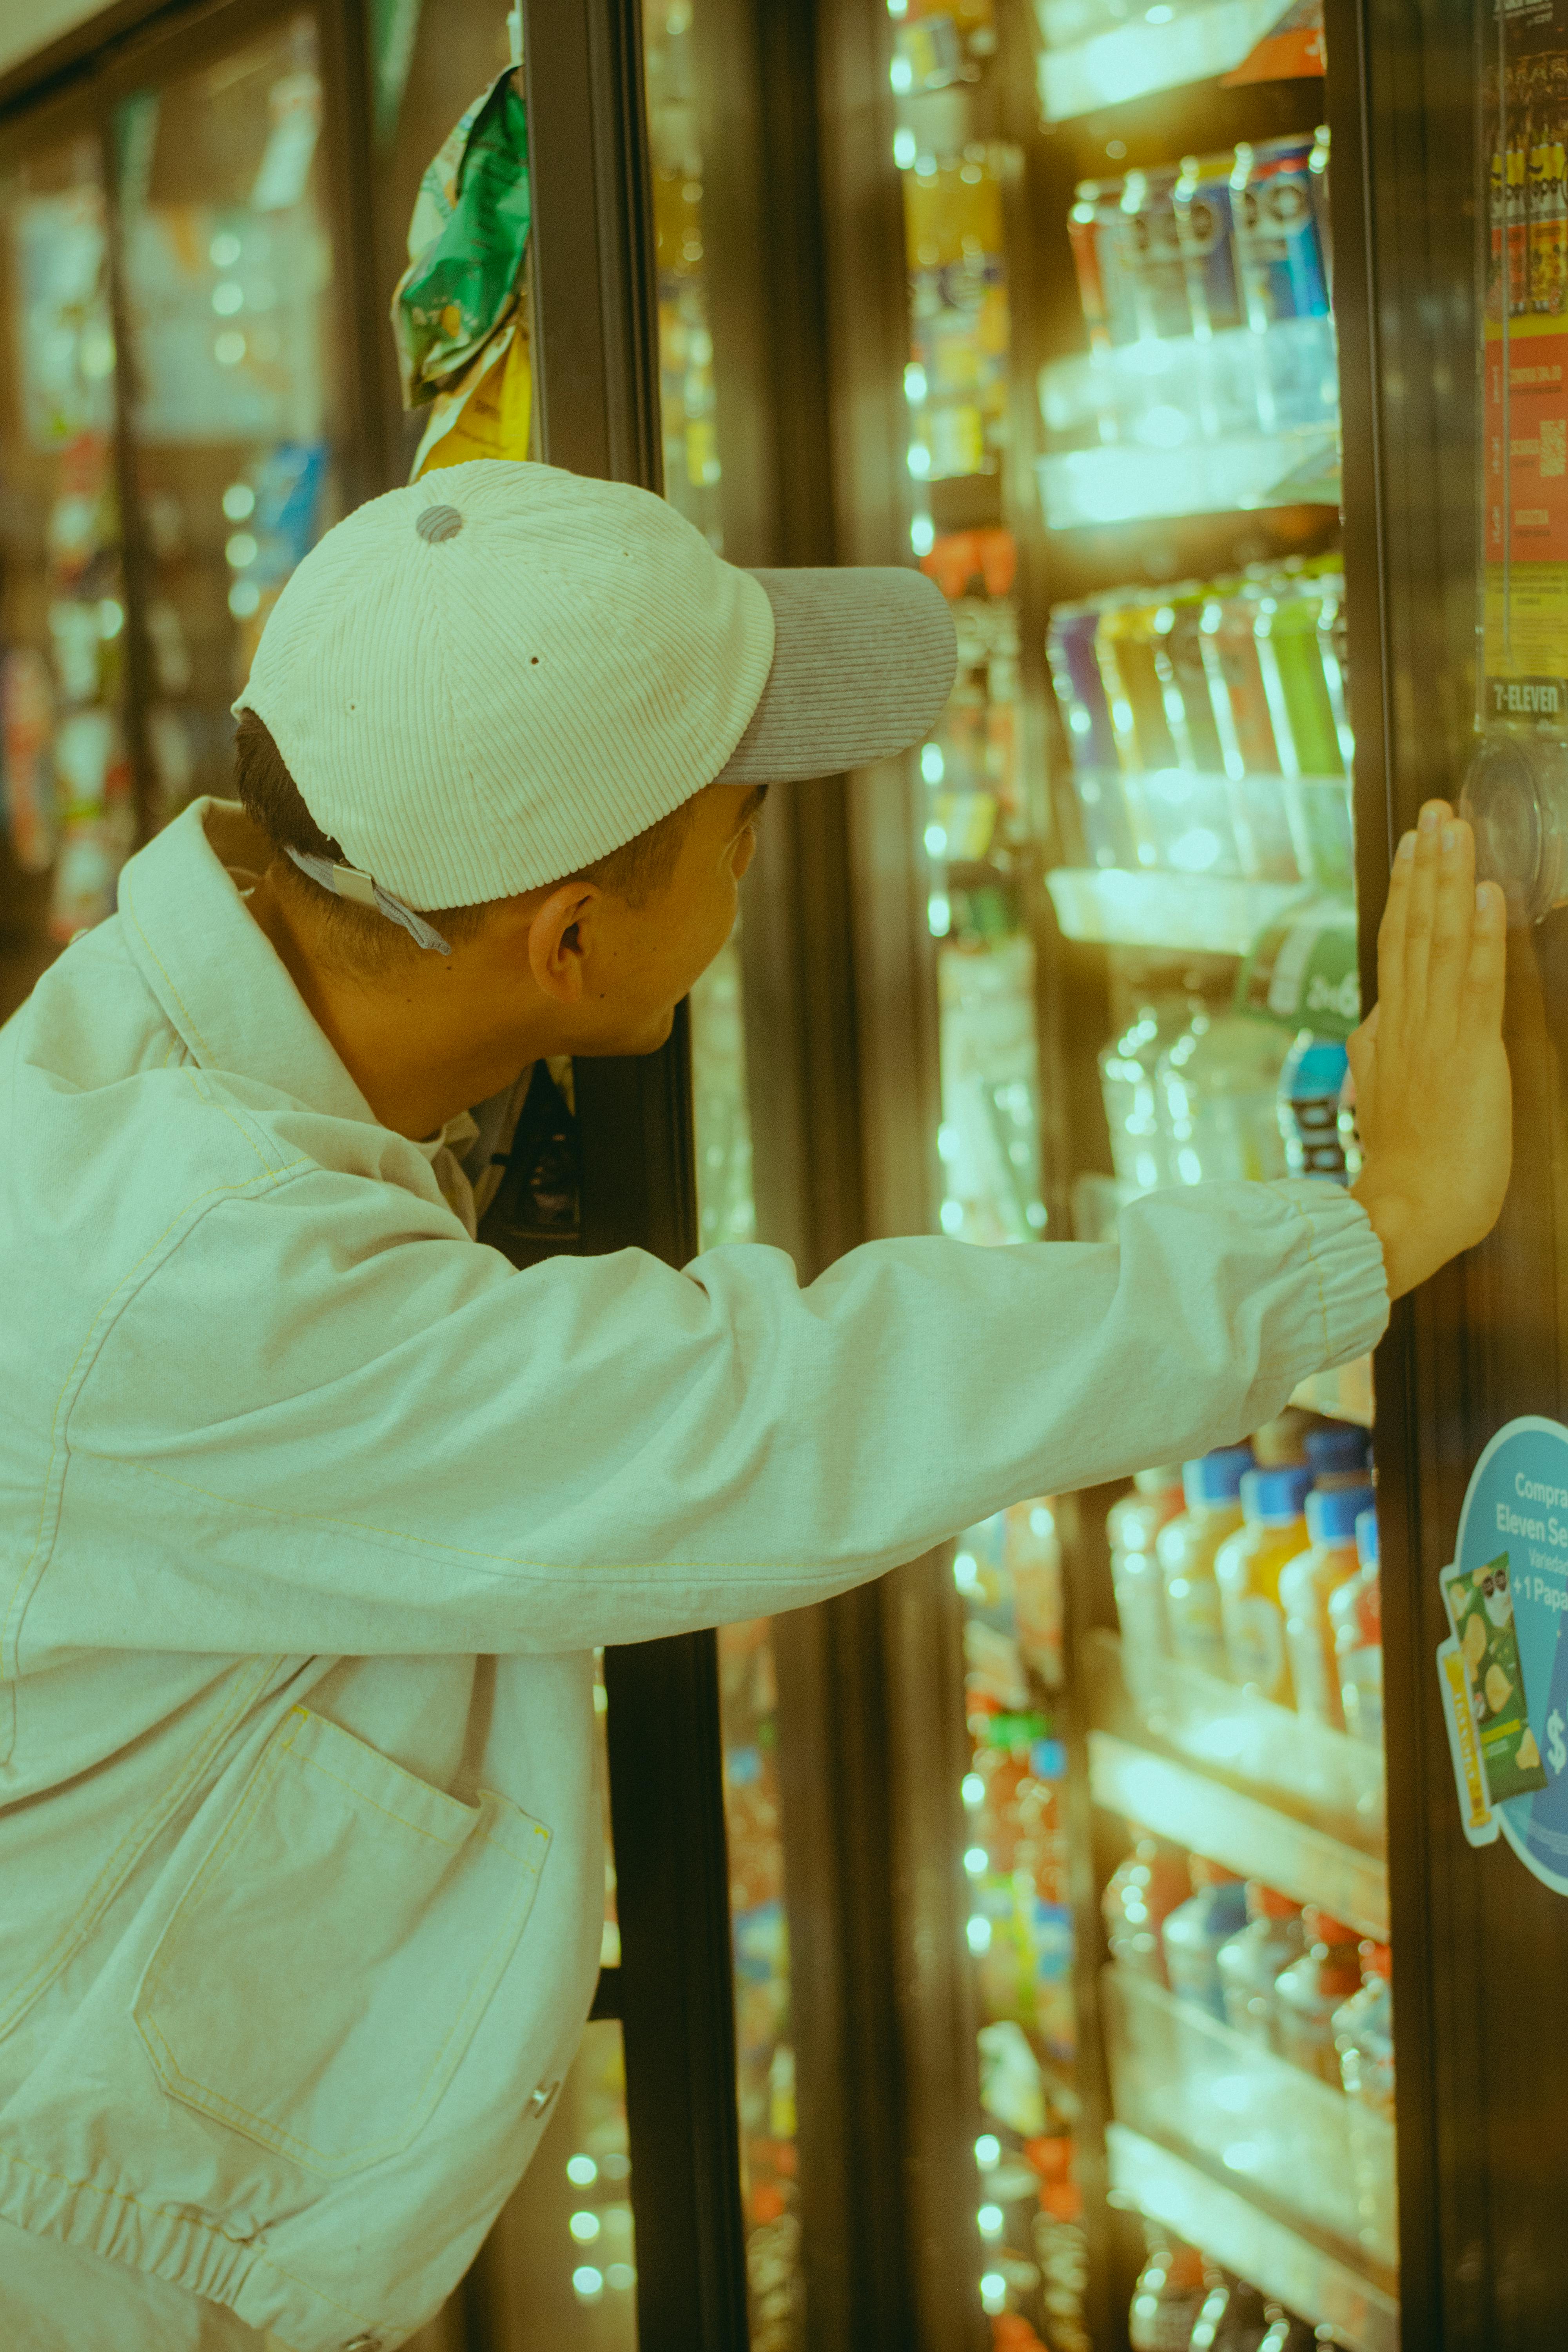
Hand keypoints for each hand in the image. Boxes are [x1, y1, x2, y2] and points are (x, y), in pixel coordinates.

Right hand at [1349, 799, 1510, 1299]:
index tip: (1415, 845)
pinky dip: (1482, 935)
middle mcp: (1406, 1023)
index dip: (1408, 892)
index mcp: (1387, 1033)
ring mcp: (1434, 1035)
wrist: (1406, 1213)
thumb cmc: (1406, 1171)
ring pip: (1441, 942)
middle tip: (1435, 809)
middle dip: (1426, 866)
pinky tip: (1487, 893)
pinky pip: (1475, 983)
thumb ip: (1376, 1057)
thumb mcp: (1382, 1100)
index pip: (1398, 948)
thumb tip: (1370, 1029)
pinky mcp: (1467, 1054)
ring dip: (1450, 881)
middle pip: (1414, 929)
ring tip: (1455, 827)